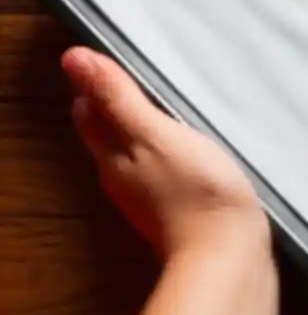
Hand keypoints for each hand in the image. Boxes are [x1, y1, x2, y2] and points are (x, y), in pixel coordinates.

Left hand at [62, 47, 267, 259]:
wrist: (228, 255)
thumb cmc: (195, 190)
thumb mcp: (155, 133)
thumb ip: (118, 98)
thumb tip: (73, 58)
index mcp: (112, 157)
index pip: (89, 113)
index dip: (95, 85)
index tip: (113, 61)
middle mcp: (122, 179)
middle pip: (109, 135)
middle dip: (116, 107)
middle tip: (136, 79)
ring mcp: (149, 199)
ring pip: (135, 155)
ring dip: (143, 131)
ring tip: (164, 109)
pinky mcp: (177, 213)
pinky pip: (161, 173)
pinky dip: (166, 154)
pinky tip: (188, 150)